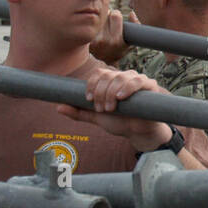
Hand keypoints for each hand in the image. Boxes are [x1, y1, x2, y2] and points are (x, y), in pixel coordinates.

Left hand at [57, 67, 174, 150]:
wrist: (138, 133)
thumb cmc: (120, 122)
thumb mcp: (96, 117)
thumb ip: (79, 112)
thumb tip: (58, 107)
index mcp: (111, 81)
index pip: (98, 74)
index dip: (91, 85)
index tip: (88, 100)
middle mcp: (124, 77)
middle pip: (108, 75)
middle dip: (101, 93)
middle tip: (101, 109)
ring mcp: (137, 80)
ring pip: (120, 77)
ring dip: (111, 92)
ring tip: (111, 108)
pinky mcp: (150, 86)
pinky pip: (138, 81)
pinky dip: (127, 87)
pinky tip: (120, 97)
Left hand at [90, 10, 136, 63]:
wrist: (103, 63)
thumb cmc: (118, 50)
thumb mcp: (130, 41)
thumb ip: (136, 26)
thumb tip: (131, 13)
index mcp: (117, 40)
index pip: (115, 15)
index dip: (116, 14)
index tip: (116, 18)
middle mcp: (104, 40)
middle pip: (104, 15)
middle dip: (106, 16)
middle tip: (108, 23)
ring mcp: (93, 41)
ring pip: (95, 19)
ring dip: (98, 20)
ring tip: (101, 28)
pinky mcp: (85, 40)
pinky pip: (88, 25)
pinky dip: (90, 25)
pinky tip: (92, 31)